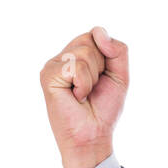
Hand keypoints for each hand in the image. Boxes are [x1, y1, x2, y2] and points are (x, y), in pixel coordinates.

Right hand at [40, 26, 128, 167]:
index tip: (103, 77)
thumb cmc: (104, 109)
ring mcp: (53, 64)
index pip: (96, 35)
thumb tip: (99, 32)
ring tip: (83, 94)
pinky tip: (76, 97)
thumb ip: (118, 51)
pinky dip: (83, 85)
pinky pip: (74, 67)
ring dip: (92, 79)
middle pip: (90, 41)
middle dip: (101, 67)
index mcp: (78, 55)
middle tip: (92, 88)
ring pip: (83, 53)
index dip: (107, 56)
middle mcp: (63, 56)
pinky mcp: (48, 75)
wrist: (94, 135)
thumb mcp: (120, 77)